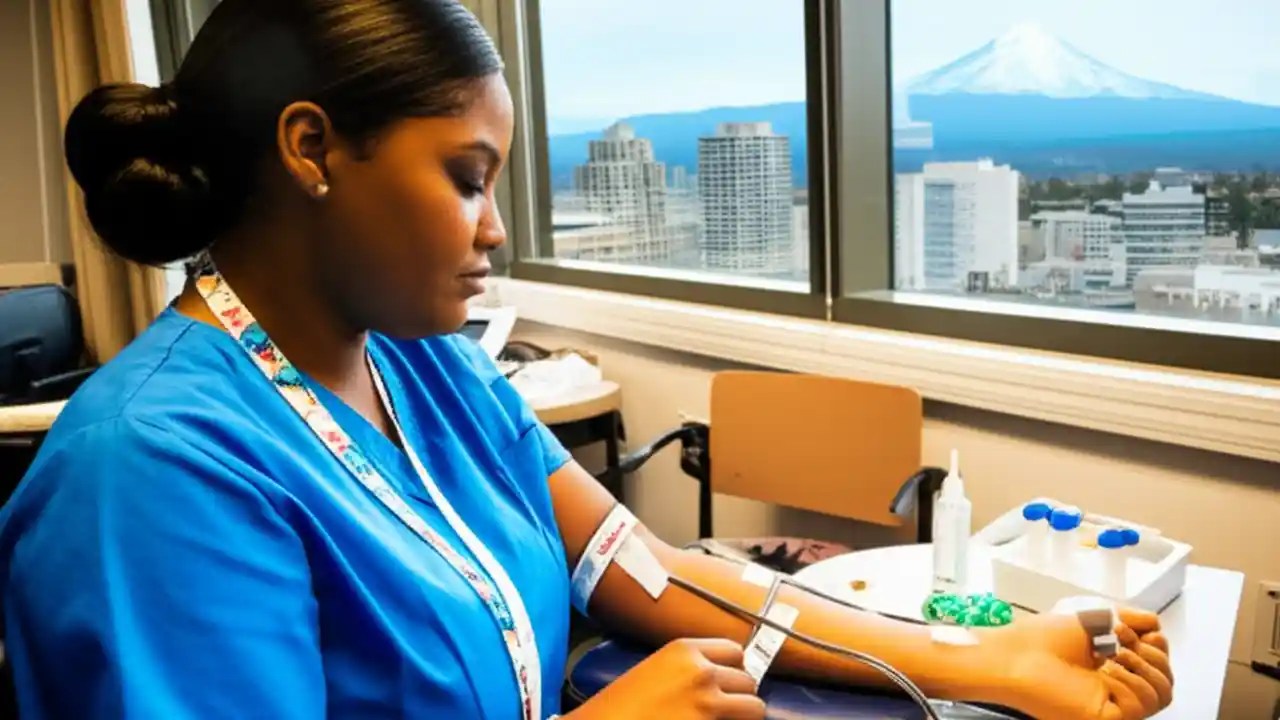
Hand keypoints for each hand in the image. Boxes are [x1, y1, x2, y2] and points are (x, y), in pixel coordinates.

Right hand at [570, 638, 766, 719]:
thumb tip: (717, 680)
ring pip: (754, 708)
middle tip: (725, 708)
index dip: (733, 669)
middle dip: (739, 695)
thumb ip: (687, 669)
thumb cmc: (617, 708)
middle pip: (747, 680)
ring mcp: (709, 705)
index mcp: (684, 651)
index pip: (735, 651)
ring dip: (743, 716)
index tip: (729, 681)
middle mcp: (702, 673)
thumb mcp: (653, 672)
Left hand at [1005, 607, 1172, 719]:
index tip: (1131, 630)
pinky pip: (1141, 706)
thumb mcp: (1096, 617)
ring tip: (1112, 655)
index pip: (1160, 661)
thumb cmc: (1044, 636)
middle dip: (1153, 653)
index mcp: (1115, 663)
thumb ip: (1131, 618)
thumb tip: (1156, 625)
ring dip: (1143, 667)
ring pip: (1162, 695)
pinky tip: (1106, 673)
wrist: (1016, 655)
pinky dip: (1130, 683)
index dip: (1157, 644)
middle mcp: (1117, 685)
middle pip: (1167, 679)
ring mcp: (1113, 703)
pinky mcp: (1106, 717)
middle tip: (1119, 641)